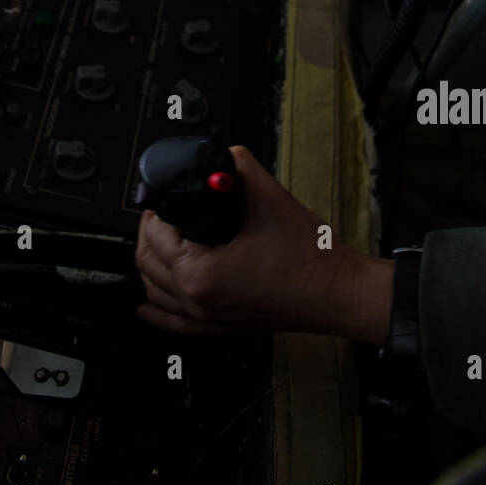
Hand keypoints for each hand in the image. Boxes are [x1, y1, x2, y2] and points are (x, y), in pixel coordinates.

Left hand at [135, 145, 392, 340]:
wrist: (338, 292)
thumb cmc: (310, 257)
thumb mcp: (268, 196)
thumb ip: (238, 166)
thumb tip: (224, 155)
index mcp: (200, 272)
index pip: (155, 236)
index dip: (155, 210)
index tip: (164, 199)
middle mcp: (198, 300)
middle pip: (147, 265)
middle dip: (149, 234)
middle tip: (162, 215)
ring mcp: (208, 319)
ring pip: (156, 294)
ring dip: (151, 266)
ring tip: (160, 243)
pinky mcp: (222, 328)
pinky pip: (175, 325)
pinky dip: (157, 311)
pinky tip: (148, 305)